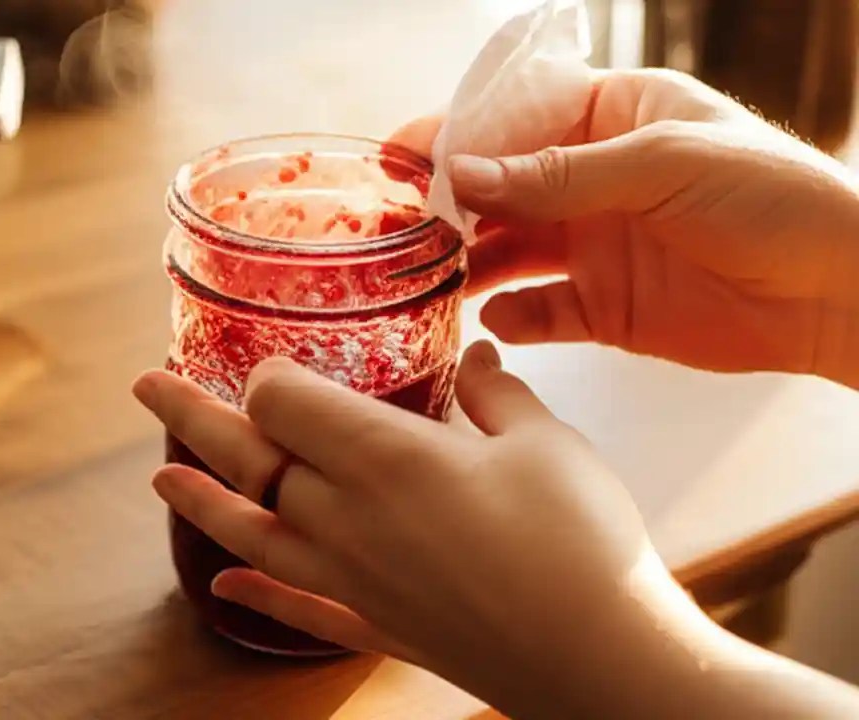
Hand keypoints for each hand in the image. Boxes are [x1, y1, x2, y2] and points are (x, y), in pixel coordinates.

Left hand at [134, 342, 713, 717]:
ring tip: (157, 475)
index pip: (282, 400)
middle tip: (145, 386)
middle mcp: (346, 514)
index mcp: (383, 454)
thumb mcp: (547, 444)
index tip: (277, 365)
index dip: (270, 376)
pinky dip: (253, 592)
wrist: (598, 659)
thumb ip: (501, 395)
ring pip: (248, 530)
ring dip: (198, 498)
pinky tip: (222, 584)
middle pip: (247, 456)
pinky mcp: (369, 622)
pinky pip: (292, 606)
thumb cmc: (579, 540)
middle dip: (190, 415)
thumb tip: (484, 356)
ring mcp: (349, 576)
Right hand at [390, 68, 858, 386]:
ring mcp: (595, 246)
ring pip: (507, 252)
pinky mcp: (604, 309)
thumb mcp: (662, 164)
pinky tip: (494, 320)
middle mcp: (592, 182)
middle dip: (447, 206)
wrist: (838, 291)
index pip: (515, 118)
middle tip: (395, 229)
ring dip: (467, 263)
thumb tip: (463, 175)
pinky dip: (511, 318)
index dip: (455, 134)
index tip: (398, 157)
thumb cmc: (772, 196)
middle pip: (498, 189)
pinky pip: (539, 312)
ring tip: (427, 277)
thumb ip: (558, 175)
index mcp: (611, 119)